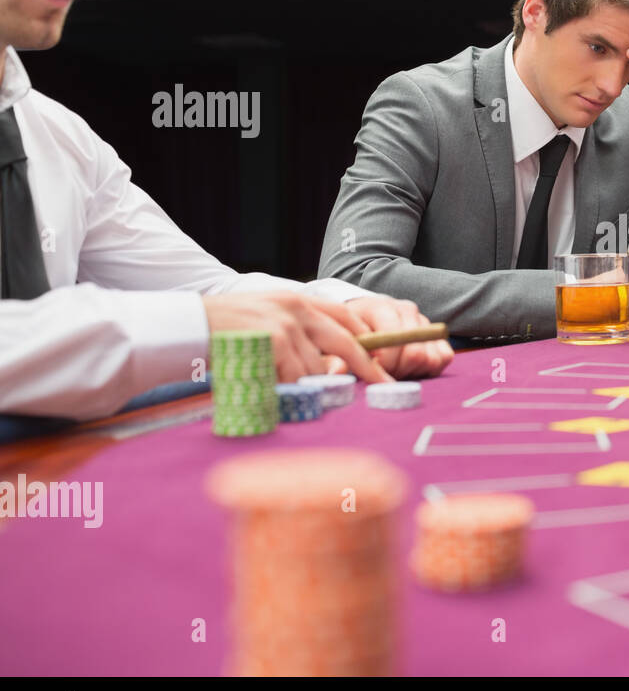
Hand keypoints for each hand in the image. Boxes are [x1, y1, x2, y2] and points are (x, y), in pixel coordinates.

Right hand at [202, 292, 390, 383]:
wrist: (185, 326)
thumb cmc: (224, 328)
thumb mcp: (267, 318)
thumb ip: (298, 332)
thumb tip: (330, 364)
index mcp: (297, 299)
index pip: (346, 317)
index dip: (368, 339)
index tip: (382, 358)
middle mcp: (296, 309)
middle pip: (347, 341)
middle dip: (367, 366)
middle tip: (383, 383)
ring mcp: (286, 326)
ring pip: (318, 367)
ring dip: (312, 385)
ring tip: (293, 391)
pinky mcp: (274, 344)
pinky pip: (296, 377)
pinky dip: (291, 390)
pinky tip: (276, 390)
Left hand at [341, 295, 453, 378]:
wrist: (363, 317)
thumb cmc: (350, 332)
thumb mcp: (337, 341)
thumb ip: (335, 357)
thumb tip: (340, 370)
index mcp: (380, 307)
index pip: (394, 340)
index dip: (383, 364)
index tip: (371, 370)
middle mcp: (406, 310)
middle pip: (415, 353)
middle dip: (398, 371)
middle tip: (383, 372)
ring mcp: (424, 321)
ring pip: (431, 358)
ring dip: (413, 371)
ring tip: (395, 369)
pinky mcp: (436, 334)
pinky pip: (444, 357)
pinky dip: (429, 368)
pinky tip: (410, 367)